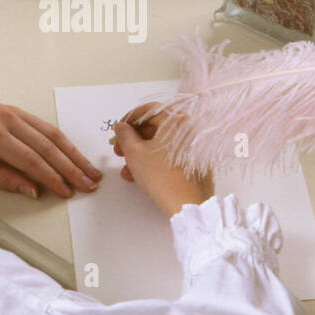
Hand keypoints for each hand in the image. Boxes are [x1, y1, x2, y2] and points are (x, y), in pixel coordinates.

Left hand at [0, 81, 100, 198]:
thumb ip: (4, 179)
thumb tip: (34, 191)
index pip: (33, 161)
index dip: (53, 178)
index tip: (68, 192)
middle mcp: (8, 120)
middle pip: (48, 146)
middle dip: (71, 167)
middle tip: (89, 183)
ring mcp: (14, 112)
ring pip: (52, 133)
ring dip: (73, 153)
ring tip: (90, 170)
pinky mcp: (16, 110)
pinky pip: (44, 125)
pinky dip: (62, 141)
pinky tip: (73, 153)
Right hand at [111, 103, 213, 218]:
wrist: (187, 204)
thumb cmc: (165, 178)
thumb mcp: (135, 153)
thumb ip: (124, 135)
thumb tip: (122, 128)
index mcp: (176, 120)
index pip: (149, 110)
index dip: (129, 119)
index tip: (119, 129)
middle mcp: (188, 130)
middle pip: (155, 128)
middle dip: (133, 140)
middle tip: (120, 149)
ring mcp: (193, 147)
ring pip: (160, 144)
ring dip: (140, 154)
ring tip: (127, 169)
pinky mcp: (194, 162)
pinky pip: (169, 155)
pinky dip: (154, 161)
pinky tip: (140, 175)